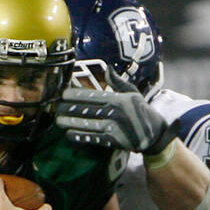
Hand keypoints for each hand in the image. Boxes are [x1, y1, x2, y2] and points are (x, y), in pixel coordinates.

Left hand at [56, 71, 177, 155]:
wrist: (154, 135)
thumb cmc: (142, 111)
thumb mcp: (133, 93)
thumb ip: (118, 82)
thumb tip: (106, 68)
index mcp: (119, 99)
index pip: (93, 96)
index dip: (76, 95)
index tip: (63, 94)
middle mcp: (116, 113)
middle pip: (88, 110)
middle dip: (70, 109)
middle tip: (55, 108)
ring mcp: (115, 128)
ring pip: (88, 125)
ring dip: (72, 123)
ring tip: (59, 121)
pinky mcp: (115, 142)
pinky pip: (95, 138)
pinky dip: (82, 137)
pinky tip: (70, 135)